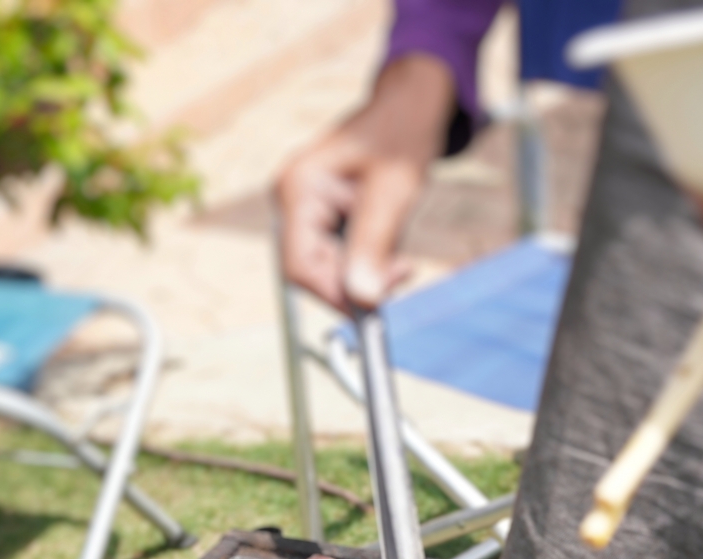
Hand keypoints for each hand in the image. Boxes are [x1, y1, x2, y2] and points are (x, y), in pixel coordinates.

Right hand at [275, 54, 454, 309]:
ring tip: (398, 238)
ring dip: (369, 267)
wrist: (410, 107)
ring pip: (333, 268)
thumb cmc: (401, 135)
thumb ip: (374, 245)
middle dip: (359, 280)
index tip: (376, 307)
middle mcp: (293, 201)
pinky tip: (389, 231)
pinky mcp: (323, 216)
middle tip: (403, 268)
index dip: (336, 295)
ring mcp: (305, 209)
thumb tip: (362, 300)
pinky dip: (370, 256)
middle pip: (316, 272)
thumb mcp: (393, 192)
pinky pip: (343, 254)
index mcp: (298, 189)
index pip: (300, 267)